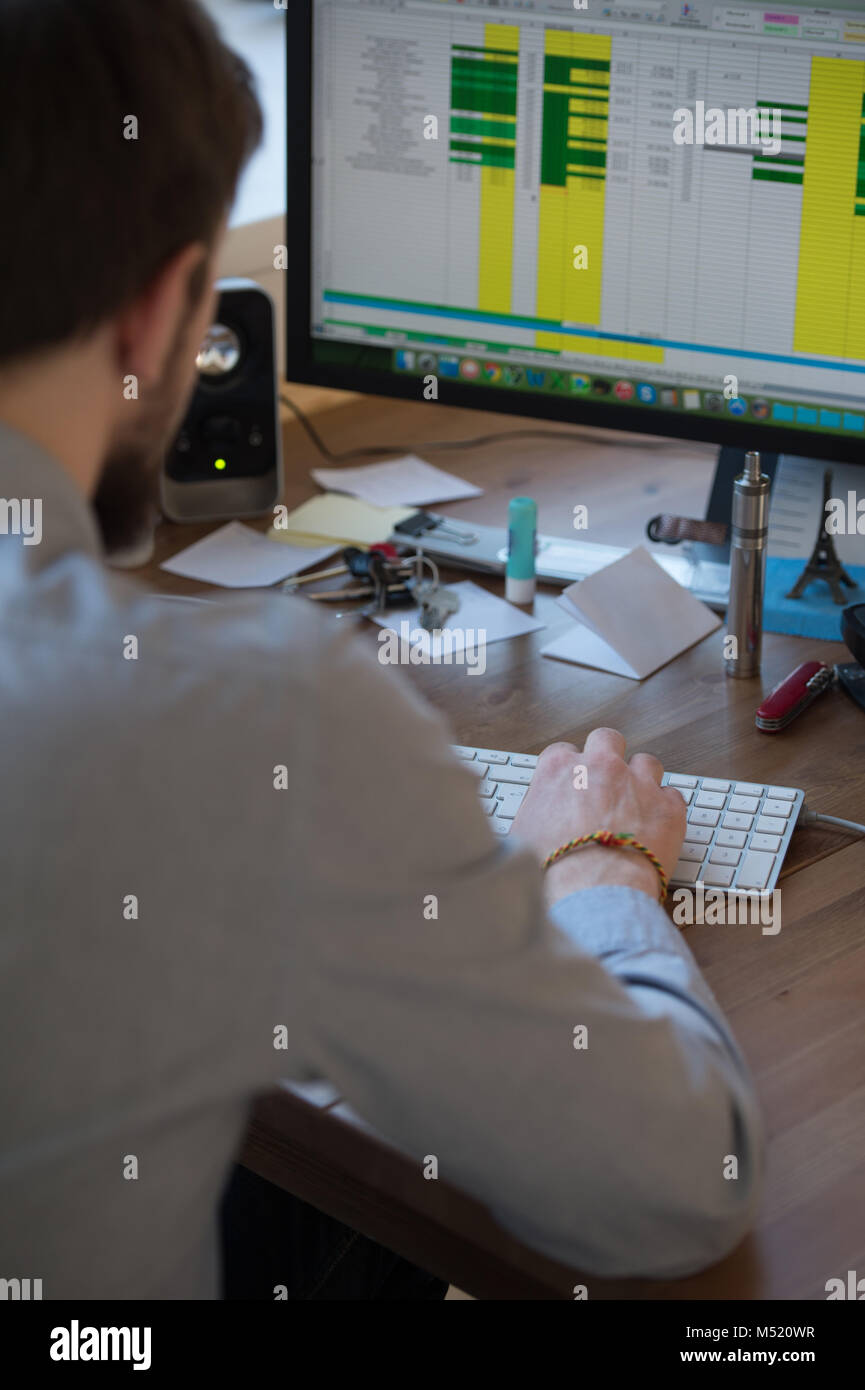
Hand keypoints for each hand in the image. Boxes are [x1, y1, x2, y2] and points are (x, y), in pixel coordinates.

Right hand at [510, 728, 685, 904]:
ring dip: (642, 779)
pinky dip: (666, 809)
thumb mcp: (522, 836)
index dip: (569, 769)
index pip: (563, 751)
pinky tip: (657, 828)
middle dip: (608, 756)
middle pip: (607, 739)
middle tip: (607, 782)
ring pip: (646, 762)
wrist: (592, 895)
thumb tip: (531, 821)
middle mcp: (601, 766)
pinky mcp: (669, 808)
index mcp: (560, 769)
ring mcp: (638, 783)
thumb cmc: (553, 872)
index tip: (572, 784)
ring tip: (637, 805)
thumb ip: (533, 813)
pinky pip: (673, 796)